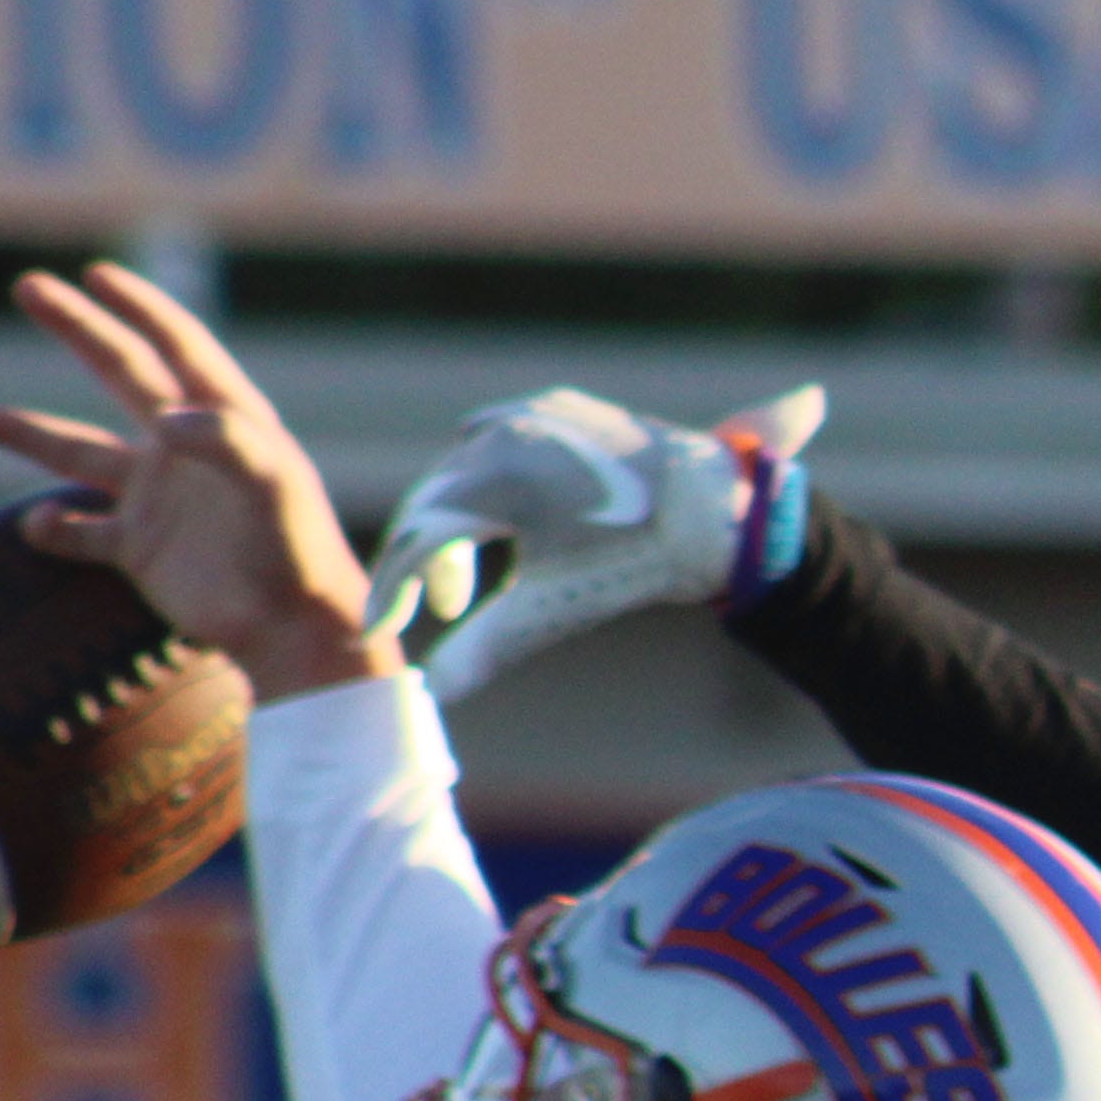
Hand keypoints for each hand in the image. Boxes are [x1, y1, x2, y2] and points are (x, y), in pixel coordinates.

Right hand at [0, 264, 397, 702]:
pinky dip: (55, 531)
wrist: (294, 631)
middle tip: (28, 285)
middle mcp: (186, 450)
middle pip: (121, 373)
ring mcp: (159, 499)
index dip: (141, 307)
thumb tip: (165, 420)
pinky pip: (83, 534)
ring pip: (79, 454)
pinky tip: (39, 528)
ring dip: (29, 434)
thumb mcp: (275, 487)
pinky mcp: (142, 550)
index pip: (179, 346)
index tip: (98, 274)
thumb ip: (228, 443)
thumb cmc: (297, 552)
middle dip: (77, 330)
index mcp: (226, 421)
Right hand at [363, 383, 822, 704]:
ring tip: (468, 581)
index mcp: (492, 478)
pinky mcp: (555, 405)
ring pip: (462, 469)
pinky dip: (484, 482)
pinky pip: (495, 440)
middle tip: (436, 611)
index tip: (381, 627)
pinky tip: (496, 518)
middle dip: (425, 561)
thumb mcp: (553, 610)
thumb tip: (432, 694)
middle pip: (432, 501)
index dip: (392, 587)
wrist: (719, 507)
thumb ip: (486, 648)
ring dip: (456, 522)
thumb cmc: (637, 561)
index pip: (417, 537)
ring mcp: (528, 412)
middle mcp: (501, 432)